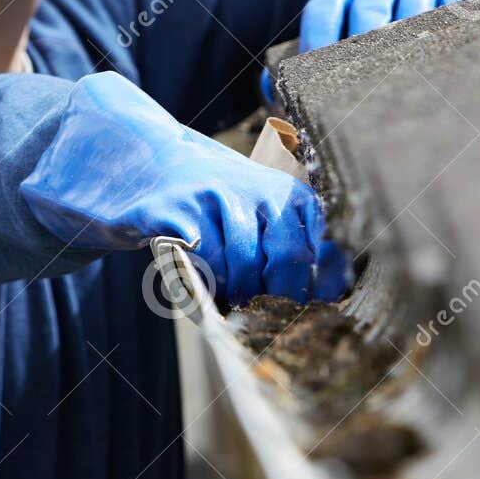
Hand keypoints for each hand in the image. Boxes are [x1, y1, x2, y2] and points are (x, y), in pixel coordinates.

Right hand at [21, 70, 349, 303]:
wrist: (146, 165)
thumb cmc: (213, 207)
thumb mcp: (261, 217)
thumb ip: (296, 249)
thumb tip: (334, 295)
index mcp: (288, 194)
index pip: (322, 248)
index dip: (317, 288)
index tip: (307, 313)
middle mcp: (258, 187)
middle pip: (289, 258)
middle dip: (278, 297)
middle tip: (262, 312)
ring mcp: (214, 194)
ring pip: (244, 265)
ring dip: (236, 293)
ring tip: (227, 295)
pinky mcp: (174, 209)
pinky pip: (201, 258)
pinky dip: (203, 279)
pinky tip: (200, 279)